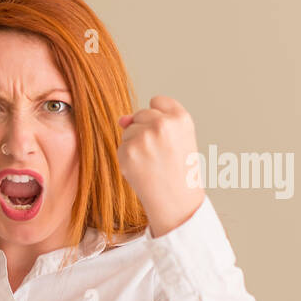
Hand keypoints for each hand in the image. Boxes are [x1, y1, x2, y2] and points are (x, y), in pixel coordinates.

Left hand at [117, 96, 204, 236]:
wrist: (175, 200)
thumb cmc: (178, 168)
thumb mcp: (177, 138)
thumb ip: (152, 121)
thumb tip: (121, 119)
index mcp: (180, 118)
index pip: (157, 100)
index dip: (158, 117)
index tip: (166, 134)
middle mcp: (162, 124)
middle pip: (141, 113)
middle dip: (146, 130)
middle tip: (160, 153)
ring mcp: (143, 137)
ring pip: (128, 130)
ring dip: (136, 144)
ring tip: (152, 162)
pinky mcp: (127, 151)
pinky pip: (121, 146)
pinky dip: (128, 158)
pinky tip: (142, 169)